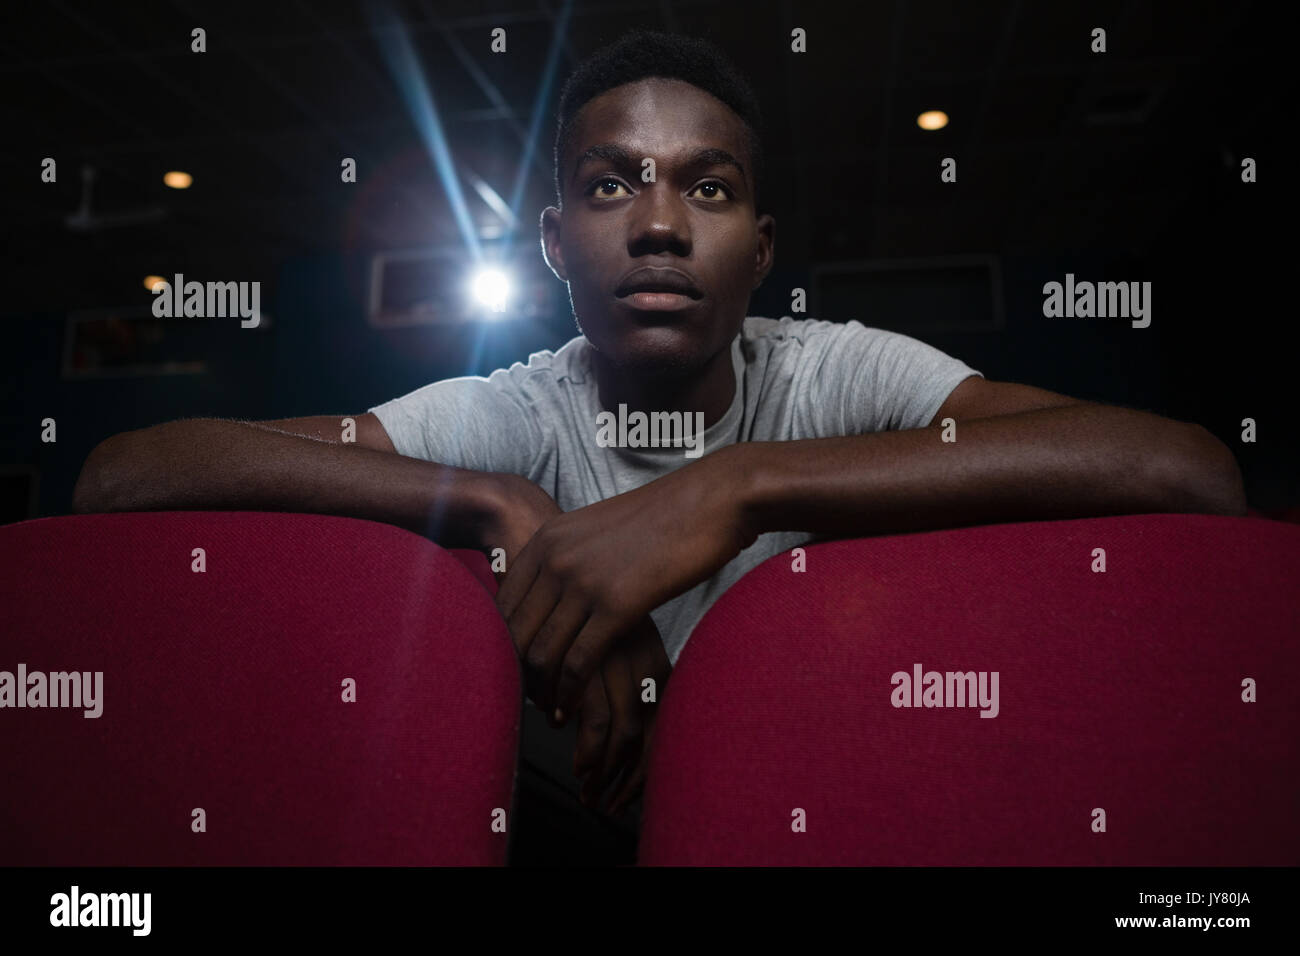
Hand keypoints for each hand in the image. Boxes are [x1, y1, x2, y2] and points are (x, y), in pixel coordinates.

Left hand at [495, 445, 753, 722]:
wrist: (711, 499)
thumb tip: (555, 590)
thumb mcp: (599, 529)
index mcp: (548, 539)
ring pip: (541, 652)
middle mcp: (556, 558)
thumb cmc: (664, 518)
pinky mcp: (618, 605)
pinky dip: (570, 692)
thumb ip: (570, 556)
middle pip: (515, 632)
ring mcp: (585, 581)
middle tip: (530, 699)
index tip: (516, 669)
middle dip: (518, 673)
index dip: (503, 644)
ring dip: (542, 690)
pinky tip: (572, 708)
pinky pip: (578, 661)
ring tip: (550, 711)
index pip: (503, 604)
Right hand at [572, 615, 670, 815]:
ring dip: (605, 774)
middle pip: (653, 740)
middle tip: (607, 806)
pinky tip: (572, 758)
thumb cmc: (583, 612)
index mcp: (658, 665)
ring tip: (588, 793)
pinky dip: (586, 748)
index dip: (644, 772)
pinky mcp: (596, 663)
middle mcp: (648, 667)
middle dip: (629, 783)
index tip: (624, 796)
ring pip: (625, 736)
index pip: (663, 732)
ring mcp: (625, 666)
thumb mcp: (613, 646)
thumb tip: (612, 744)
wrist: (564, 563)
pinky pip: (597, 721)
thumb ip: (618, 689)